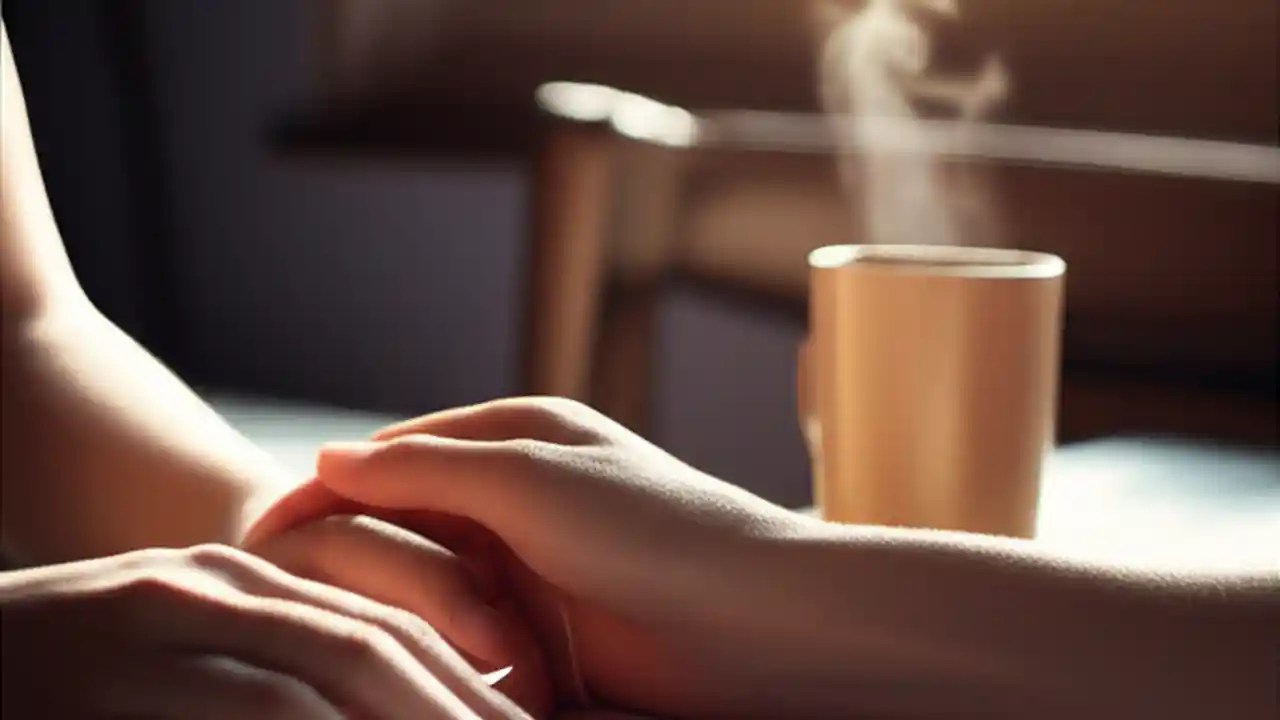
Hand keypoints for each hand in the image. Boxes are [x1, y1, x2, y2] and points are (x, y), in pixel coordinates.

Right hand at [0, 543, 531, 718]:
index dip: (464, 680)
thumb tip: (363, 707)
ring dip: (418, 711)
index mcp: (256, 583)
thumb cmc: (70, 679)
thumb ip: (278, 681)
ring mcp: (176, 613)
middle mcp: (228, 583)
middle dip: (463, 701)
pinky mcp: (124, 660)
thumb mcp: (190, 664)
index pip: (387, 624)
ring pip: (331, 662)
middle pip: (379, 640)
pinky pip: (258, 701)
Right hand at [248, 397, 808, 717]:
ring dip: (388, 592)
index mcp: (518, 433)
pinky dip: (431, 632)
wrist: (752, 620)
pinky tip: (393, 653)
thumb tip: (327, 459)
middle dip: (348, 543)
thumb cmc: (649, 533)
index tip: (258, 532)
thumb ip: (425, 471)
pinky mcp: (551, 616)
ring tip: (319, 624)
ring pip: (433, 568)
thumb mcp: (526, 482)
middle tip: (271, 587)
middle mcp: (523, 486)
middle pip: (409, 511)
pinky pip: (469, 618)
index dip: (326, 489)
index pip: (395, 453)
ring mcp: (536, 554)